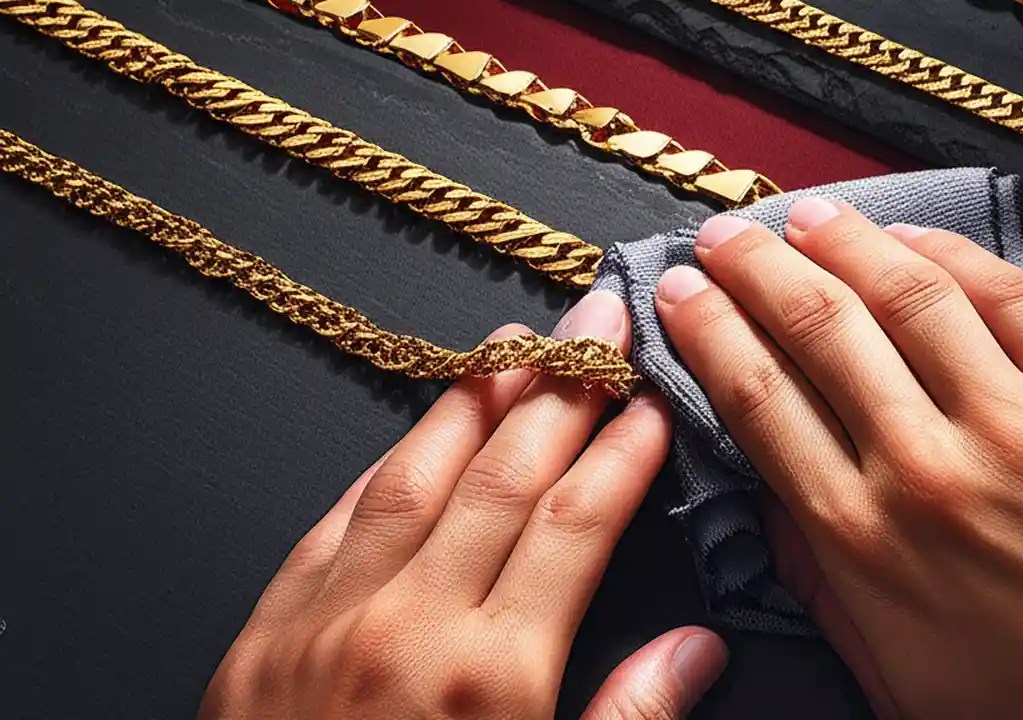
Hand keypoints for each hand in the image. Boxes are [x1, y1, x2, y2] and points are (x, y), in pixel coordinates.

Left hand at [200, 292, 726, 719]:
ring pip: (414, 476)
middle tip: (597, 321)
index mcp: (493, 681)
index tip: (654, 403)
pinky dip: (382, 466)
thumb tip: (696, 650)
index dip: (622, 453)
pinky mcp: (264, 634)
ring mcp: (327, 621)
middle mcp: (410, 627)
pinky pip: (331, 521)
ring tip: (510, 339)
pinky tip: (415, 430)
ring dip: (470, 400)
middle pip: (504, 476)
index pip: (576, 523)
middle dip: (560, 389)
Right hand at [654, 198, 1022, 717]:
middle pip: (819, 327)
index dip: (709, 331)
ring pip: (908, 293)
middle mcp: (931, 468)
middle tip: (724, 235)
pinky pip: (1015, 295)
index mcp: (867, 542)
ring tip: (802, 215)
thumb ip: (819, 580)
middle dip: (755, 267)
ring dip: (841, 241)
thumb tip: (762, 495)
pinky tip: (913, 235)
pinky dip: (953, 254)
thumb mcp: (896, 676)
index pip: (759, 398)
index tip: (681, 292)